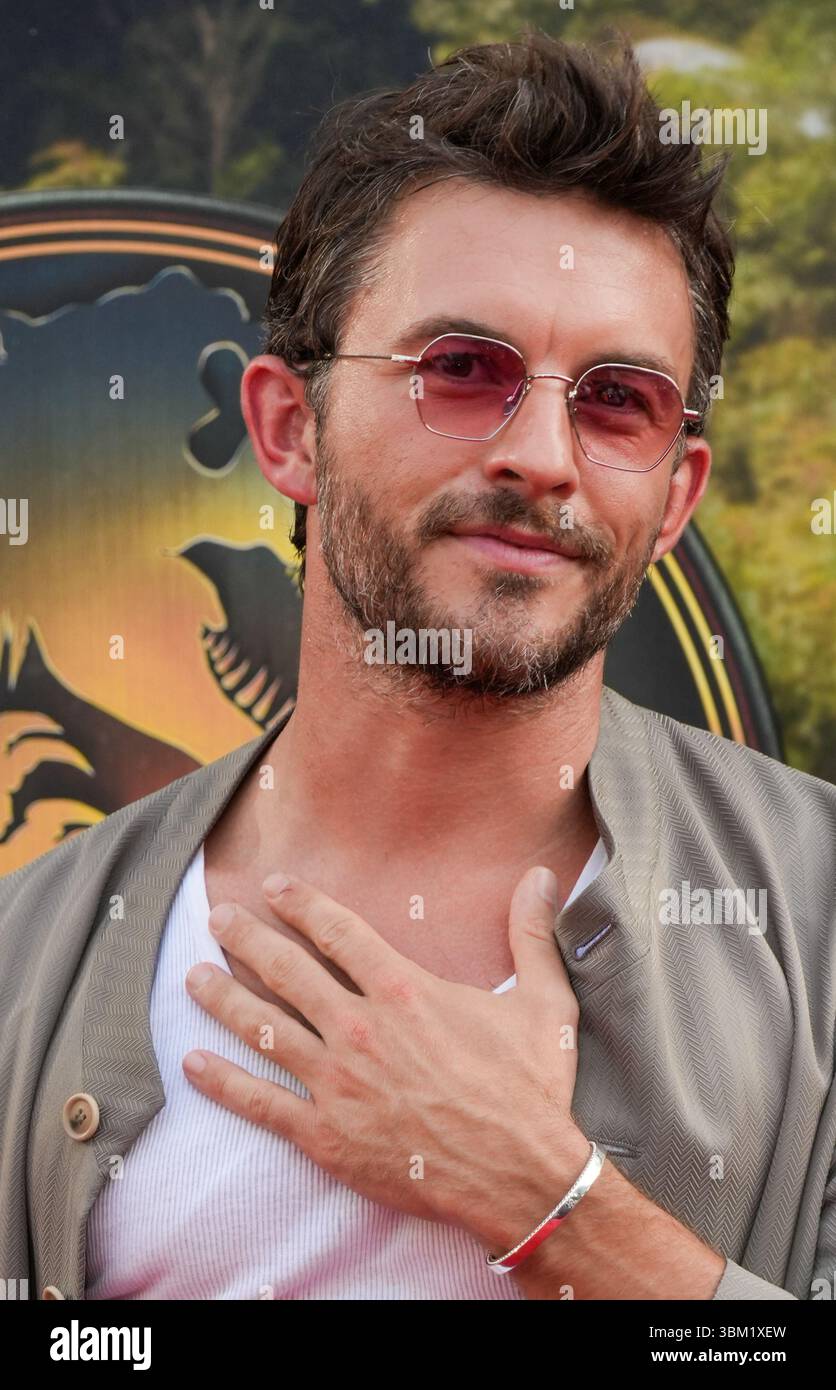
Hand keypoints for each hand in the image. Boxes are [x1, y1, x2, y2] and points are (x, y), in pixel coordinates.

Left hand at [182, 865, 588, 1241]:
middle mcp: (362, 1029)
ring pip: (263, 1030)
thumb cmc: (531, 1088)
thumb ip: (533, 934)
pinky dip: (222, 1082)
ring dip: (223, 999)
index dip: (303, 904)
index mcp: (405, 991)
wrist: (519, 1176)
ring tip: (193, 976)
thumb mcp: (544, 1002)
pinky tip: (192, 1064)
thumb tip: (544, 877)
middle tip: (218, 916)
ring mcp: (338, 1083)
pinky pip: (261, 1104)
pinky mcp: (327, 1135)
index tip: (275, 886)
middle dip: (247, 938)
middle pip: (287, 971)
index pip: (339, 933)